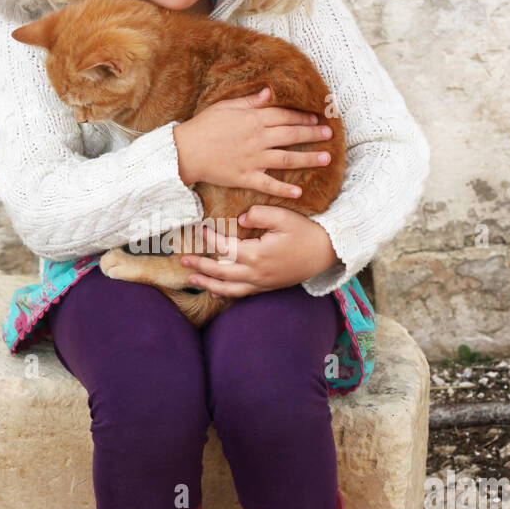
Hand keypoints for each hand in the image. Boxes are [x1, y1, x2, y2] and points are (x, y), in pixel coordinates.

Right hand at [172, 86, 333, 200]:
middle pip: (291, 136)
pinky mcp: (245, 177)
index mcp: (253, 119)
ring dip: (308, 158)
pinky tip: (300, 192)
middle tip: (330, 135)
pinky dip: (284, 189)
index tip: (316, 119)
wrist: (184, 151)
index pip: (284, 116)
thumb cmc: (203, 126)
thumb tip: (269, 92)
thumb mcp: (226, 106)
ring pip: (287, 159)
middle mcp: (257, 138)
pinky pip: (268, 184)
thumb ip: (250, 101)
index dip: (302, 118)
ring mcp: (253, 159)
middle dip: (313, 135)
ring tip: (326, 159)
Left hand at [179, 204, 339, 296]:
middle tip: (183, 258)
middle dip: (200, 265)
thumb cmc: (305, 233)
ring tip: (192, 278)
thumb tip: (241, 219)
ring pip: (228, 288)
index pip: (225, 248)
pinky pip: (243, 293)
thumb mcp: (284, 217)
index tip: (200, 230)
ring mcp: (262, 283)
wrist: (326, 253)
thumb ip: (261, 214)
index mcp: (257, 255)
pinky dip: (227, 294)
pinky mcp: (268, 287)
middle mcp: (256, 273)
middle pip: (220, 272)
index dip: (210, 239)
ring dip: (208, 283)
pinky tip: (216, 292)